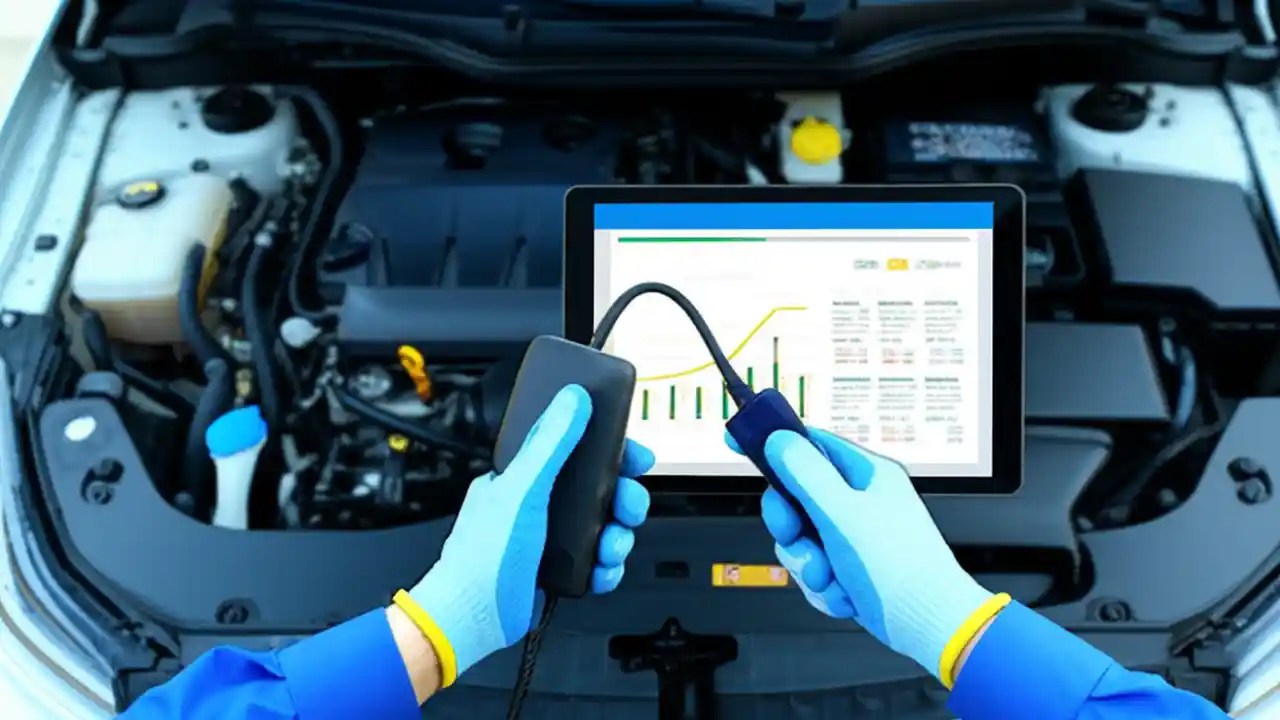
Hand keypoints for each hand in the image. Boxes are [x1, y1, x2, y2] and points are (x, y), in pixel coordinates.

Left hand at [402, 385, 652, 685]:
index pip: (579, 450)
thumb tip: (571, 398)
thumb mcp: (522, 490)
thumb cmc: (482, 555)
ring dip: (618, 537)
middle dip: (624, 500)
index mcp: (527, 476)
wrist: (472, 618)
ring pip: (607, 527)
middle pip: (603, 490)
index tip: (635, 456)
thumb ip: (550, 443)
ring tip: (610, 548)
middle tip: (628, 508)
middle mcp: (541, 503)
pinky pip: (599, 561)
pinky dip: (607, 567)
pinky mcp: (561, 568)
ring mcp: (552, 537)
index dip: (613, 451)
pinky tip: (600, 570)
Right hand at [727, 428, 1000, 684]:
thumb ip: (806, 474)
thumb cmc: (899, 565)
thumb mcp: (842, 513)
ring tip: (829, 576)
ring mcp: (853, 535)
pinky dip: (822, 587)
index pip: (810, 444)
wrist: (927, 623)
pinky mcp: (848, 567)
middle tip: (794, 534)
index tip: (742, 439)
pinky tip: (843, 593)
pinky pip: (813, 568)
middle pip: (795, 497)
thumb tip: (780, 441)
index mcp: (865, 474)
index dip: (775, 443)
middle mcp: (858, 501)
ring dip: (807, 563)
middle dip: (790, 526)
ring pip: (800, 539)